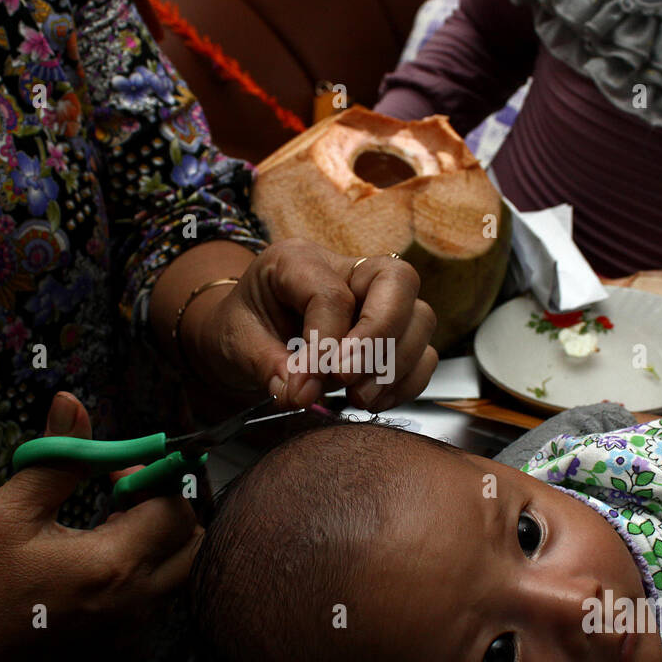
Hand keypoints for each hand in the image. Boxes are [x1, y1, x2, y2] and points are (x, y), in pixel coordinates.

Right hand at [0, 392, 201, 661]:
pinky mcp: (122, 655)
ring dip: (156, 544)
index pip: (176, 507)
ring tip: (104, 530)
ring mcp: (132, 636)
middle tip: (121, 498)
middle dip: (168, 509)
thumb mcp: (10, 510)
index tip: (115, 472)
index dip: (153, 479)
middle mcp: (136, 606)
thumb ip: (57, 457)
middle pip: (195, 543)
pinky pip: (155, 606)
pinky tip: (95, 570)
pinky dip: (142, 579)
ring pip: (180, 576)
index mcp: (113, 565)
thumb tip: (71, 402)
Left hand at [191, 239, 437, 410]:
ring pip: (420, 318)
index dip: (324, 345)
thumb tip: (300, 393)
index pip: (331, 295)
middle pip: (398, 281)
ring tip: (357, 398)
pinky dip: (405, 382)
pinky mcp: (394, 331)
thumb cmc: (244, 328)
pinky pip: (422, 353)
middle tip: (346, 380)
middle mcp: (348, 270)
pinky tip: (372, 401)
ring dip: (395, 365)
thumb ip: (268, 366)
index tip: (304, 387)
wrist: (248, 336)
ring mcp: (377, 299)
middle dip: (379, 336)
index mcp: (299, 260)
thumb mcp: (238, 342)